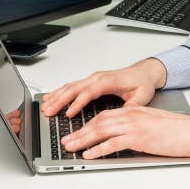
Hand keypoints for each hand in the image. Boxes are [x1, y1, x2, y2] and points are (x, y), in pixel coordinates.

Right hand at [40, 58, 166, 117]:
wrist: (144, 73)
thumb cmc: (142, 83)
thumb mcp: (142, 96)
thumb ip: (132, 106)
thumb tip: (124, 116)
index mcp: (109, 81)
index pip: (89, 92)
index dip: (78, 103)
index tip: (68, 114)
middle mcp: (99, 78)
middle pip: (75, 88)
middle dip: (60, 100)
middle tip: (49, 111)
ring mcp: (94, 78)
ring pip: (71, 86)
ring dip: (57, 96)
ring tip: (45, 106)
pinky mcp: (92, 81)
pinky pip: (73, 85)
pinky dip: (60, 91)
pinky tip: (51, 97)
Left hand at [61, 106, 189, 158]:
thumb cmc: (176, 129)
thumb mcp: (152, 121)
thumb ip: (135, 125)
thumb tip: (121, 136)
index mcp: (134, 110)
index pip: (104, 115)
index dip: (88, 124)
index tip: (76, 131)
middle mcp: (132, 114)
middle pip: (98, 122)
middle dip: (80, 132)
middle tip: (67, 140)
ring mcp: (134, 125)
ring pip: (101, 130)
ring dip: (83, 139)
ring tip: (71, 147)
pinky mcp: (138, 137)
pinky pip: (112, 143)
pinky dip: (98, 149)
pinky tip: (89, 154)